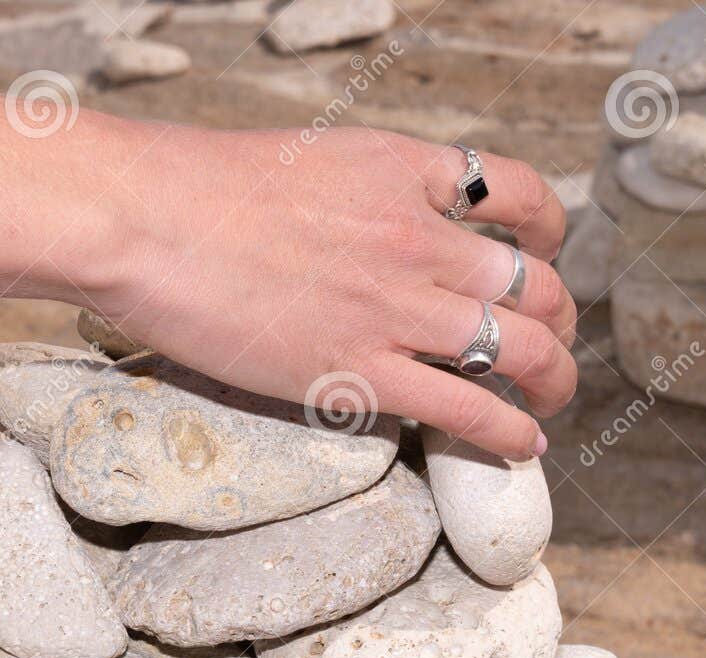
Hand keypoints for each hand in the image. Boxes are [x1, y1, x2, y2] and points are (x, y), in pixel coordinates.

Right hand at [85, 125, 575, 459]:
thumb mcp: (307, 162)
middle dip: (561, 320)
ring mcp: (396, 308)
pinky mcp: (361, 372)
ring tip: (552, 401)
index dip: (549, 232)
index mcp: (405, 172)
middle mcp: (419, 237)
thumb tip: (371, 228)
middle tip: (552, 343)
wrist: (144, 221)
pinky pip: (469, 410)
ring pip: (525, 349)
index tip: (543, 255)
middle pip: (537, 283)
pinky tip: (524, 447)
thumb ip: (360, 193)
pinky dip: (511, 434)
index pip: (521, 195)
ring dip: (555, 380)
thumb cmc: (196, 189)